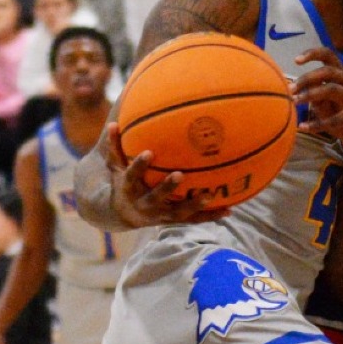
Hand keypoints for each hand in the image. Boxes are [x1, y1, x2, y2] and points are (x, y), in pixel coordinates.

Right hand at [96, 123, 228, 226]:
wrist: (123, 214)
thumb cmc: (122, 181)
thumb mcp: (115, 166)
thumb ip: (114, 146)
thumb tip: (113, 123)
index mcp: (129, 188)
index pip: (132, 176)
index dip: (139, 166)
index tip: (148, 152)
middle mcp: (144, 204)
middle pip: (156, 197)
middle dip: (167, 187)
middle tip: (179, 174)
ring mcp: (160, 215)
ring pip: (178, 212)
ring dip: (193, 205)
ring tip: (209, 195)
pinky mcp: (173, 220)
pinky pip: (193, 220)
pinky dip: (210, 216)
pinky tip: (229, 210)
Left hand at [293, 47, 342, 161]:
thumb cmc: (341, 116)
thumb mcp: (325, 102)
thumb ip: (314, 92)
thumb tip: (294, 86)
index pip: (329, 56)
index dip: (313, 54)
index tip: (296, 60)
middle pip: (328, 71)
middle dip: (307, 78)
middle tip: (290, 89)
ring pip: (331, 89)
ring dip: (310, 95)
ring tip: (294, 102)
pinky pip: (334, 118)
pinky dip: (316, 123)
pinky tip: (303, 127)